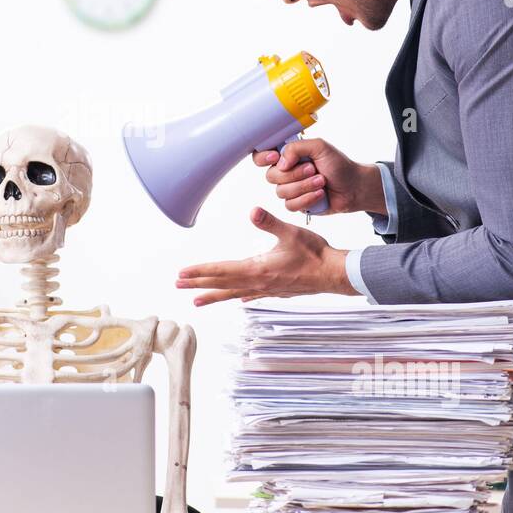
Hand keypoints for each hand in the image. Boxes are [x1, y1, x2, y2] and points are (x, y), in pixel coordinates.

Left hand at [176, 206, 355, 305]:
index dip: (200, 271)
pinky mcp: (276, 291)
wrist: (335, 274)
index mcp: (257, 269)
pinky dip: (239, 296)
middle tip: (178, 286)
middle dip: (199, 284)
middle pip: (222, 284)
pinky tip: (238, 300)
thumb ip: (270, 222)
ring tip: (197, 301)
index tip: (182, 274)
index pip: (221, 270)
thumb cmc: (315, 253)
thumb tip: (252, 211)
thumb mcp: (291, 233)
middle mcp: (258, 282)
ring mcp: (266, 289)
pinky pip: (251, 295)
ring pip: (233, 293)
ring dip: (214, 295)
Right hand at [252, 139, 386, 215]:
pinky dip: (307, 199)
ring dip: (304, 186)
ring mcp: (290, 189)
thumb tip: (280, 163)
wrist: (354, 186)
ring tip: (322, 181)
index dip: (263, 158)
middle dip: (294, 174)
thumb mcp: (320, 147)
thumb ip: (297, 147)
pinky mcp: (297, 204)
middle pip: (270, 176)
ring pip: (280, 192)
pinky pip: (290, 205)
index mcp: (288, 155)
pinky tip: (320, 194)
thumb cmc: (339, 165)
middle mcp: (286, 172)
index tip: (275, 157)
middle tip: (313, 169)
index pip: (261, 156)